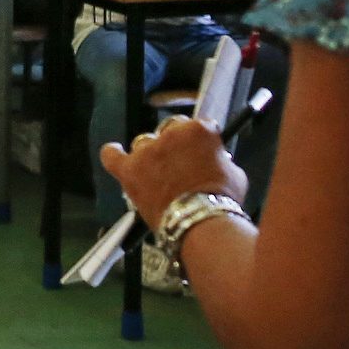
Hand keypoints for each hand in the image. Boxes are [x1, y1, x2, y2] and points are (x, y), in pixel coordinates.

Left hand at [100, 117, 246, 227]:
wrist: (199, 223)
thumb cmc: (221, 202)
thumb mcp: (235, 174)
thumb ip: (221, 160)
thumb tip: (217, 162)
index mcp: (199, 130)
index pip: (198, 125)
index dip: (198, 140)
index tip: (199, 151)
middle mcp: (171, 134)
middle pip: (169, 128)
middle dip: (175, 143)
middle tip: (180, 165)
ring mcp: (148, 151)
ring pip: (144, 142)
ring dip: (150, 154)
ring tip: (157, 174)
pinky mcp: (130, 170)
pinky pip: (113, 156)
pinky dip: (113, 154)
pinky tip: (114, 153)